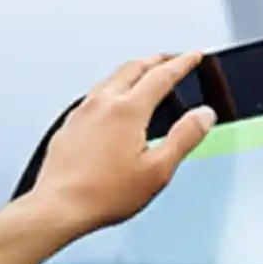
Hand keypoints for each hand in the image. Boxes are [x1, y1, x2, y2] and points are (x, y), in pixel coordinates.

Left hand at [31, 52, 215, 234]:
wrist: (58, 207)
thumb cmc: (103, 195)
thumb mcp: (158, 170)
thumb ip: (184, 138)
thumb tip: (204, 115)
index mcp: (128, 110)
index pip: (162, 76)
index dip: (182, 63)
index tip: (193, 56)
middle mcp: (102, 104)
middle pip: (133, 68)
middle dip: (157, 60)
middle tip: (172, 59)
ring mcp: (81, 112)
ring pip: (110, 79)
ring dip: (132, 72)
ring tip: (143, 76)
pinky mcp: (68, 125)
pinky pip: (93, 96)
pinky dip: (111, 90)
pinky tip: (111, 104)